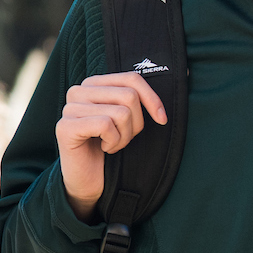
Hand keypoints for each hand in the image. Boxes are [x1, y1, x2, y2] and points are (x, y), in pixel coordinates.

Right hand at [55, 72, 166, 219]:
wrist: (89, 181)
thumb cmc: (109, 147)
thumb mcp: (127, 119)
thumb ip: (138, 97)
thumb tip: (187, 71)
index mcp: (93, 84)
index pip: (131, 79)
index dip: (152, 99)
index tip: (161, 120)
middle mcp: (78, 91)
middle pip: (128, 96)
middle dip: (136, 124)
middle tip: (124, 138)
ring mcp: (69, 108)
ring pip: (120, 112)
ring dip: (124, 137)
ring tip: (113, 145)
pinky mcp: (65, 127)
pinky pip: (105, 125)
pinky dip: (113, 142)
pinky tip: (105, 149)